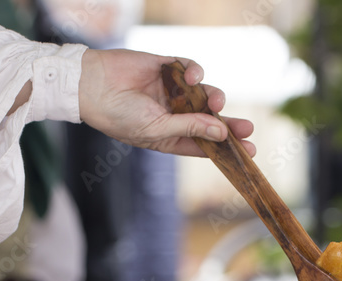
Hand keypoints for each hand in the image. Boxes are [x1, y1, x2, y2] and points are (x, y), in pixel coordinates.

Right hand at [78, 49, 255, 157]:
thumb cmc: (118, 115)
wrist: (92, 85)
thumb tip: (221, 133)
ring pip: (203, 94)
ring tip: (216, 101)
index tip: (249, 151)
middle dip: (229, 124)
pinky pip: (189, 69)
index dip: (226, 148)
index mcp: (168, 137)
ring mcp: (170, 90)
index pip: (203, 144)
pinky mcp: (167, 68)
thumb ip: (189, 128)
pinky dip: (196, 72)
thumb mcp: (156, 129)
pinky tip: (193, 77)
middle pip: (209, 120)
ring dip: (213, 97)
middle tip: (247, 127)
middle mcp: (172, 114)